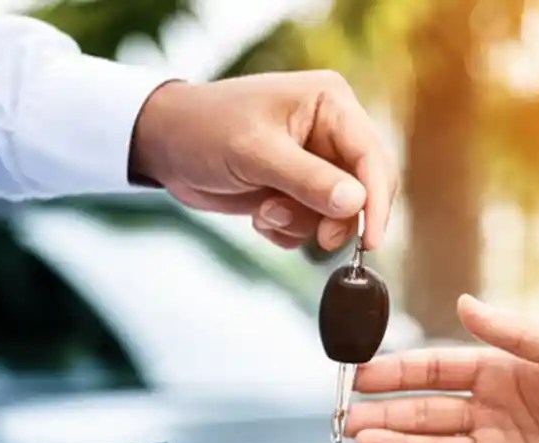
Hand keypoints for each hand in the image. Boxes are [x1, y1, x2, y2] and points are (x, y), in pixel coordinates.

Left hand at [129, 71, 397, 251]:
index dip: (377, 202)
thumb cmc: (204, 130)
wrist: (162, 144)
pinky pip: (312, 223)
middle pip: (364, 189)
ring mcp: (314, 161)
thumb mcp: (255, 154)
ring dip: (302, 223)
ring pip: (337, 213)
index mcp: (330, 104)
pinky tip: (258, 215)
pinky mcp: (296, 188)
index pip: (372, 158)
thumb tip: (356, 203)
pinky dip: (288, 229)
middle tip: (319, 239)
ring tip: (265, 212)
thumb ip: (308, 180)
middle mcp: (330, 130)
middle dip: (336, 217)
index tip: (370, 241)